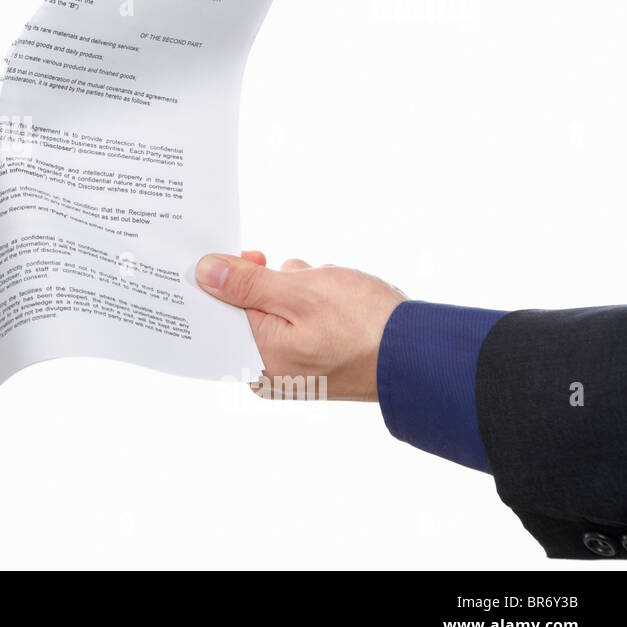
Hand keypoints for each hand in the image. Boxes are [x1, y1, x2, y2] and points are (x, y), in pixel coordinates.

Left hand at [191, 251, 404, 400]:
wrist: (422, 353)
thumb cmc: (363, 325)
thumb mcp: (299, 293)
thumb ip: (246, 283)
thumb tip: (204, 272)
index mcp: (256, 361)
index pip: (215, 317)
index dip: (217, 282)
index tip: (227, 255)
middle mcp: (268, 371)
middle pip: (242, 311)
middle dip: (262, 281)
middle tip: (279, 266)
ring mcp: (291, 366)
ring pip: (272, 308)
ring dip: (290, 286)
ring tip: (319, 283)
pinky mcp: (312, 357)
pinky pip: (295, 318)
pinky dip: (309, 298)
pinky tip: (331, 292)